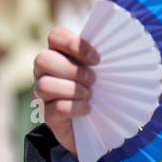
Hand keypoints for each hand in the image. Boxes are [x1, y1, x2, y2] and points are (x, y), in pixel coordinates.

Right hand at [32, 27, 99, 155]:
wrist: (94, 125)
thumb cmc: (99, 90)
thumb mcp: (102, 71)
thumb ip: (100, 58)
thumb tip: (120, 46)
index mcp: (59, 54)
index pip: (55, 36)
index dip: (74, 44)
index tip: (97, 59)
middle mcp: (44, 71)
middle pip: (43, 59)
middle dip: (73, 70)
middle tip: (93, 80)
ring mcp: (41, 93)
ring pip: (45, 84)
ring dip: (74, 90)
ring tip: (90, 95)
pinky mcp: (45, 114)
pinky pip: (55, 107)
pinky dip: (75, 108)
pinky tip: (87, 109)